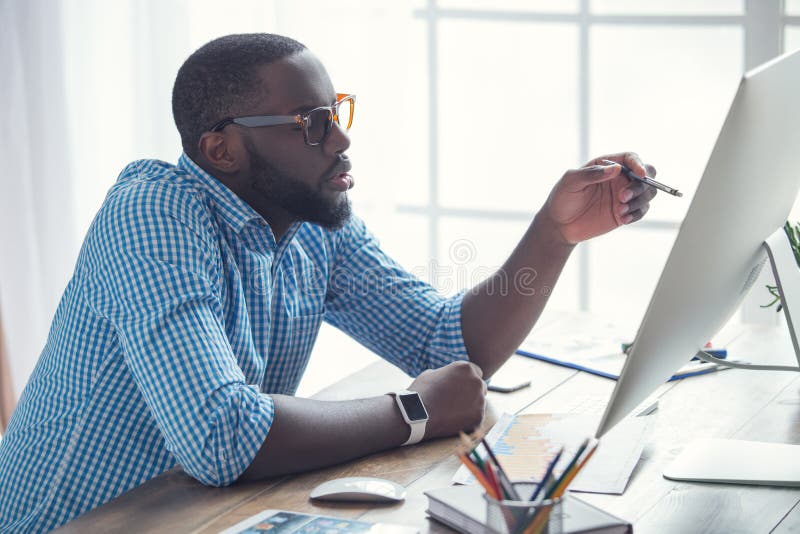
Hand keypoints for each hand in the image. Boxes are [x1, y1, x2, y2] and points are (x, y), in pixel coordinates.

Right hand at [409, 361, 486, 439]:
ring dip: (470, 407)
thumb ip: (446, 374)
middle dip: (472, 393)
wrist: (416, 414)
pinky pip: (477, 418)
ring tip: (452, 413)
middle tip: (457, 401)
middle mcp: (476, 382)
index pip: (476, 372)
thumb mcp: (431, 374)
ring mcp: (480, 400)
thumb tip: (450, 377)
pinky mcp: (478, 417)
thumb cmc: (421, 392)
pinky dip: (468, 421)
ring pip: (479, 403)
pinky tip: (454, 422)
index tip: (461, 387)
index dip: (468, 380)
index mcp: (466, 368)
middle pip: (480, 387)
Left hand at [542, 152, 657, 244]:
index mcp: (607, 165)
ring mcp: (623, 196)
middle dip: (641, 185)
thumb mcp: (571, 181)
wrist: (559, 224)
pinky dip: (636, 214)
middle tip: (623, 197)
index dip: (639, 164)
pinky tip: (623, 219)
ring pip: (648, 193)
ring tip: (620, 210)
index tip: (640, 174)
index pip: (631, 158)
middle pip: (647, 175)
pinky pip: (641, 211)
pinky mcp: (624, 212)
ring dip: (639, 201)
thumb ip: (592, 173)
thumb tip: (616, 169)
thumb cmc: (562, 197)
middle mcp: (619, 178)